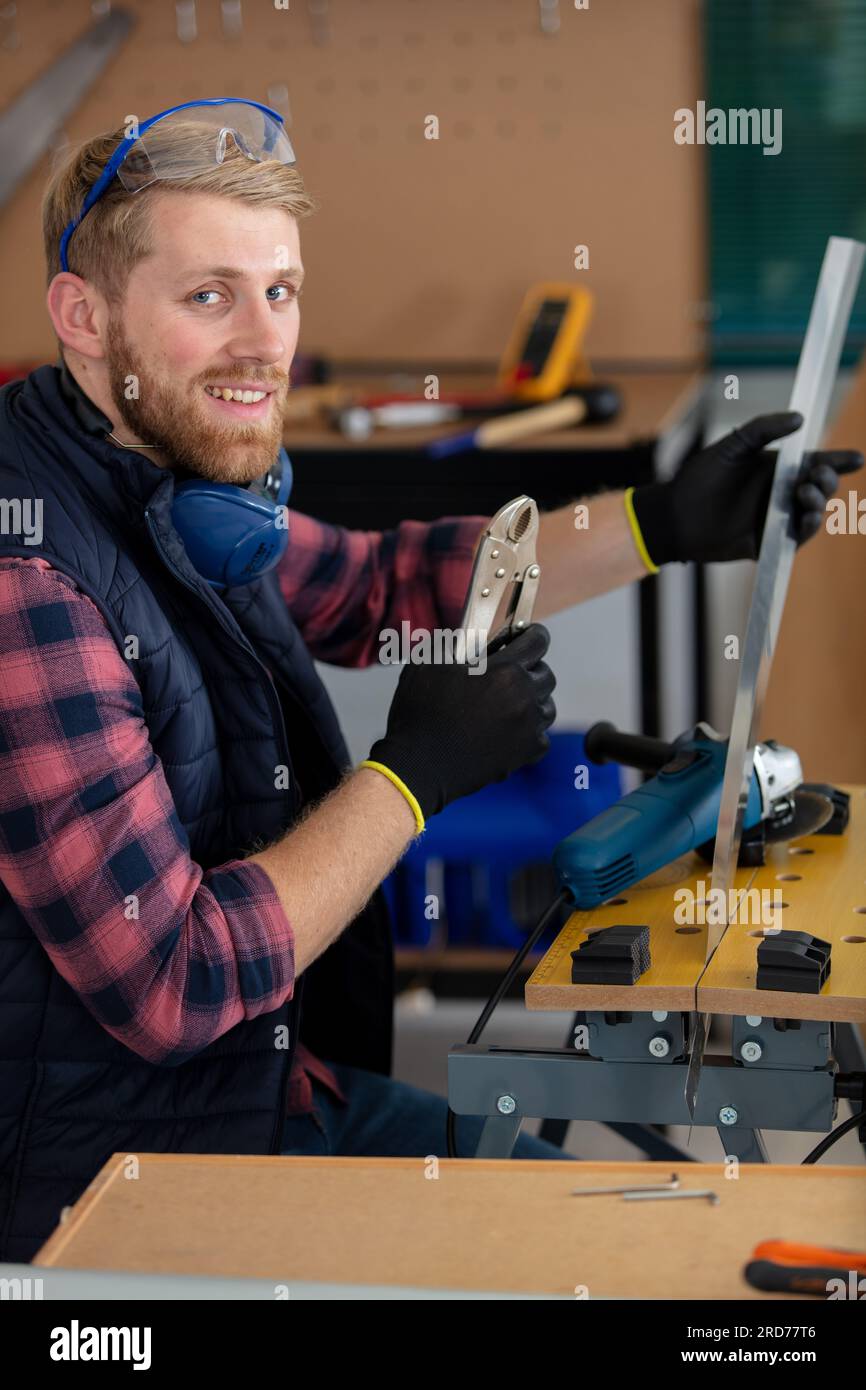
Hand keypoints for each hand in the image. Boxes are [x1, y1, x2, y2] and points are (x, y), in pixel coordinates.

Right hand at [366, 623, 556, 821]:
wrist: (420, 765)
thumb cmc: (421, 713)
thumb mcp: (428, 663)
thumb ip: (454, 642)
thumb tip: (467, 636)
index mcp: (506, 671)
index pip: (539, 641)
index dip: (531, 634)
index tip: (525, 636)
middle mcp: (525, 698)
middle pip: (546, 674)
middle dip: (530, 670)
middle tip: (509, 674)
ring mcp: (528, 728)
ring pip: (547, 707)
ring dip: (532, 701)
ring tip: (508, 704)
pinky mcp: (525, 754)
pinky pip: (540, 736)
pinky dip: (529, 732)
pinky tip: (508, 729)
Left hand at [631, 412, 863, 564]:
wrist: (675, 514)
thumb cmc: (700, 478)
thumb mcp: (732, 446)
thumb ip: (763, 429)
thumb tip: (800, 418)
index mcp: (777, 468)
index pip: (816, 462)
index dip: (839, 461)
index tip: (857, 458)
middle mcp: (781, 493)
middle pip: (821, 486)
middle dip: (828, 479)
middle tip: (818, 473)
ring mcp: (777, 518)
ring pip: (814, 511)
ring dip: (818, 501)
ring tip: (804, 491)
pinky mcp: (768, 542)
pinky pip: (797, 537)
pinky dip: (807, 527)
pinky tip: (806, 517)